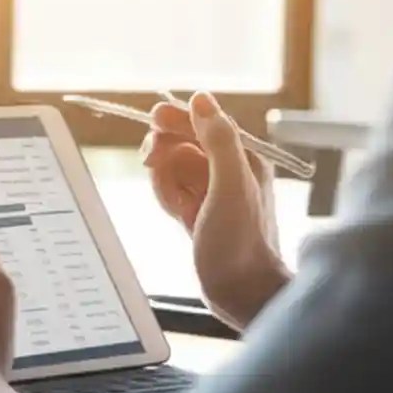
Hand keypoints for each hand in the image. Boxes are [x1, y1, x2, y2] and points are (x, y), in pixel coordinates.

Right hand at [141, 92, 290, 329]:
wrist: (242, 292)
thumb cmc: (240, 242)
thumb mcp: (230, 185)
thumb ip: (219, 141)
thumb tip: (201, 99)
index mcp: (243, 159)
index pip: (206, 124)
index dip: (178, 118)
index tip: (154, 119)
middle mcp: (229, 172)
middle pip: (185, 143)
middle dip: (166, 151)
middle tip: (150, 163)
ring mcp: (212, 194)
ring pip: (175, 169)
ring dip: (165, 180)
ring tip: (175, 204)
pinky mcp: (199, 215)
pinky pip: (174, 193)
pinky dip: (168, 198)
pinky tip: (175, 214)